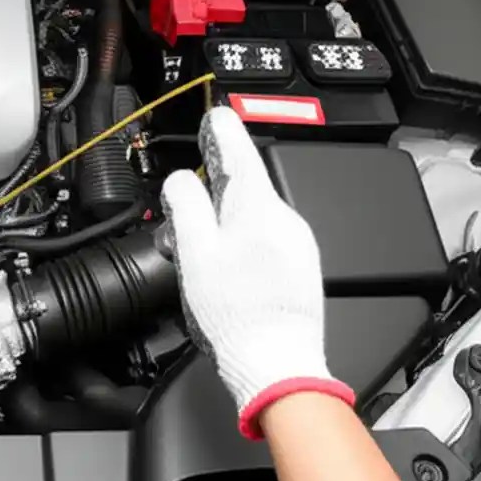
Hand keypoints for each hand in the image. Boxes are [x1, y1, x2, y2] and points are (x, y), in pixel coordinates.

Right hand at [161, 107, 353, 439]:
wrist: (277, 363)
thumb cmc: (235, 313)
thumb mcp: (195, 253)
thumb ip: (185, 207)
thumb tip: (179, 180)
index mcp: (258, 207)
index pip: (240, 151)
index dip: (222, 130)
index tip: (214, 116)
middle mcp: (285, 219)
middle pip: (247, 184)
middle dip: (217, 184)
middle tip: (193, 186)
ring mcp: (298, 244)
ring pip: (256, 214)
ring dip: (229, 217)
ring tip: (202, 244)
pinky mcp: (301, 268)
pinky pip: (269, 238)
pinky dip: (246, 239)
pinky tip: (229, 266)